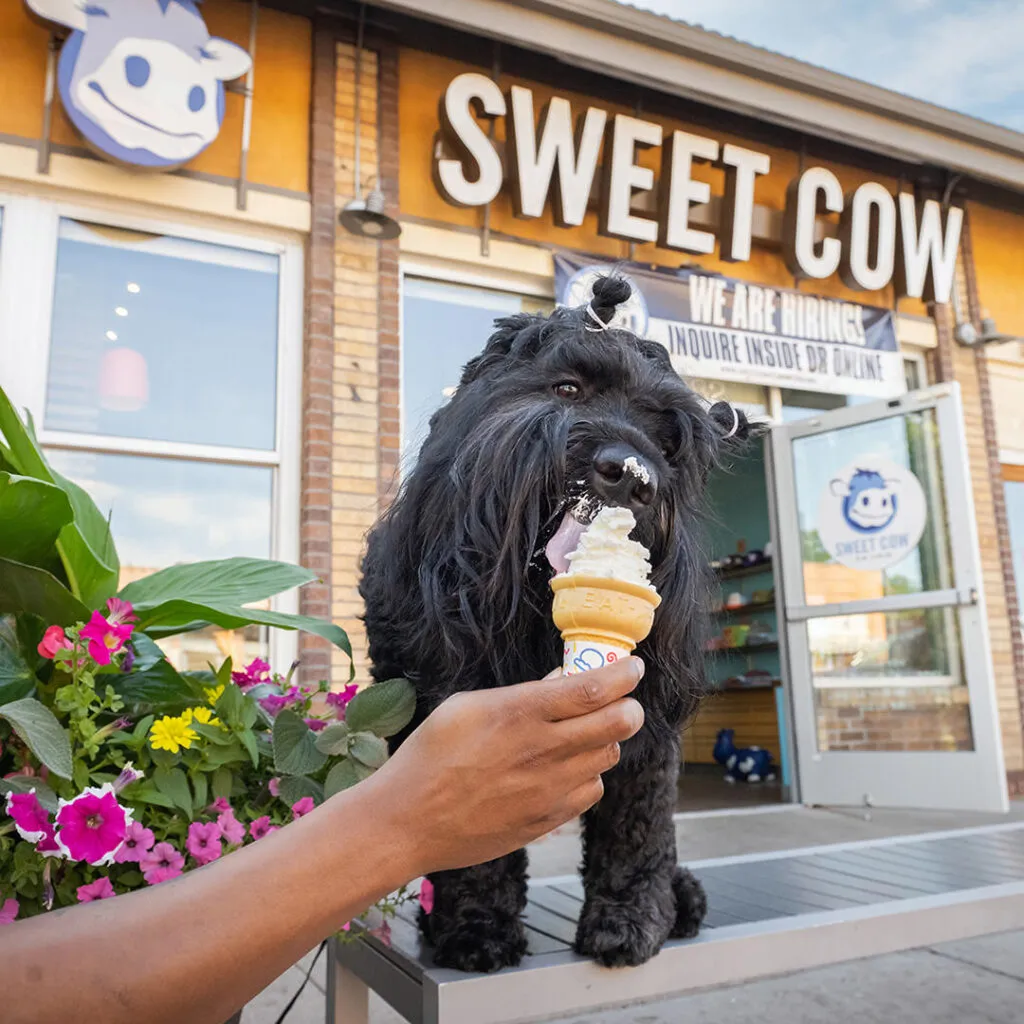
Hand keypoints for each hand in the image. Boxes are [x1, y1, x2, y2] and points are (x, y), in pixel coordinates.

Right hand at [367, 658, 645, 873]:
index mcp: (520, 713)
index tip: (633, 668)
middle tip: (622, 701)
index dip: (624, 675)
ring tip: (581, 735)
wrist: (408, 822)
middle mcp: (543, 751)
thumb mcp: (468, 706)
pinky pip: (589, 791)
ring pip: (607, 757)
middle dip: (629, 707)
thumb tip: (561, 681)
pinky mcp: (548, 821)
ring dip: (604, 740)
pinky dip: (586, 775)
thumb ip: (521, 694)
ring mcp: (549, 790)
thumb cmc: (430, 755)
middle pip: (619, 723)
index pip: (594, 688)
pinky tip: (563, 769)